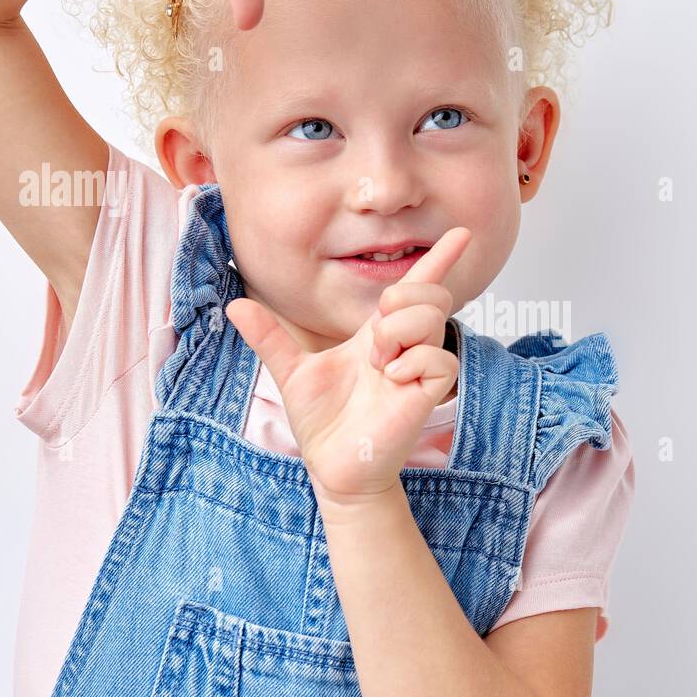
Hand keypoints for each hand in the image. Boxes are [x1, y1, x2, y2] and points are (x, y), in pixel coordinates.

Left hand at [226, 228, 471, 505]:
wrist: (331, 464)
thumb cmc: (321, 421)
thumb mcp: (290, 371)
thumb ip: (268, 337)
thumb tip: (234, 306)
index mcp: (378, 333)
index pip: (416, 287)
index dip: (440, 259)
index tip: (461, 232)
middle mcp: (404, 345)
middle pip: (431, 293)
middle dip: (404, 295)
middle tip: (376, 330)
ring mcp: (419, 367)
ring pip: (434, 318)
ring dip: (399, 331)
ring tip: (378, 362)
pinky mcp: (428, 392)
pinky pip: (438, 358)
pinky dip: (412, 361)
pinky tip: (391, 378)